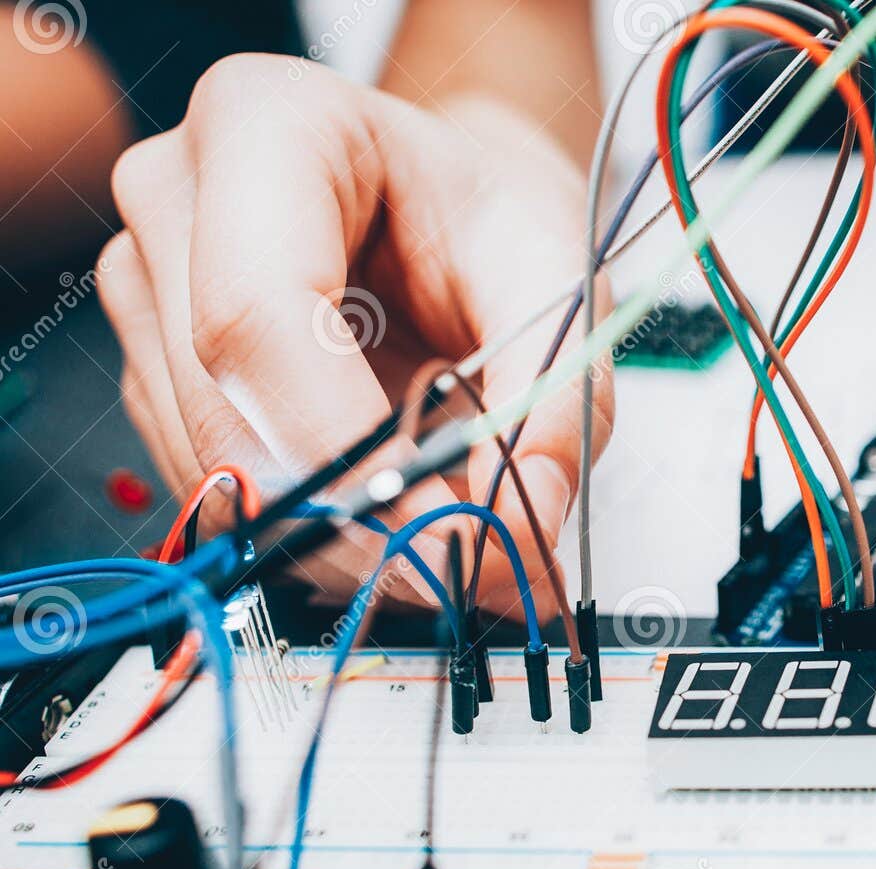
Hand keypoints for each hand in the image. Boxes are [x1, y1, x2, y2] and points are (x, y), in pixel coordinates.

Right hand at [100, 54, 611, 615]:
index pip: (258, 312)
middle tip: (473, 570)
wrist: (449, 199)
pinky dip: (314, 536)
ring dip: (340, 543)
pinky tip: (395, 521)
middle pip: (226, 404)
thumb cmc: (490, 213)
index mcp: (265, 123)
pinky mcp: (154, 371)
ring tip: (452, 543)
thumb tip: (521, 523)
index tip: (447, 527)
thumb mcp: (559, 276)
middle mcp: (174, 196)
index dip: (348, 445)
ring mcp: (149, 288)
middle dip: (357, 517)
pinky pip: (218, 490)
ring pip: (215, 469)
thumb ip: (557, 395)